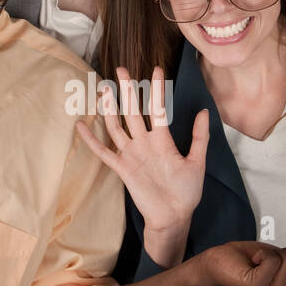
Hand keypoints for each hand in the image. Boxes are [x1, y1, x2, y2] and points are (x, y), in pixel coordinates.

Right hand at [76, 67, 208, 236]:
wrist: (174, 216)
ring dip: (110, 108)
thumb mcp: (197, 161)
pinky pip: (103, 152)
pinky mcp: (122, 168)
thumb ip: (199, 137)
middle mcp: (144, 143)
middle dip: (128, 91)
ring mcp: (131, 154)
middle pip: (133, 111)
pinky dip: (91, 139)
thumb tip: (205, 111)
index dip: (157, 89)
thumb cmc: (187, 192)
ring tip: (104, 89)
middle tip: (122, 70)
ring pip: (117, 126)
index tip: (156, 69)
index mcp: (163, 140)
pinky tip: (80, 125)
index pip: (158, 108)